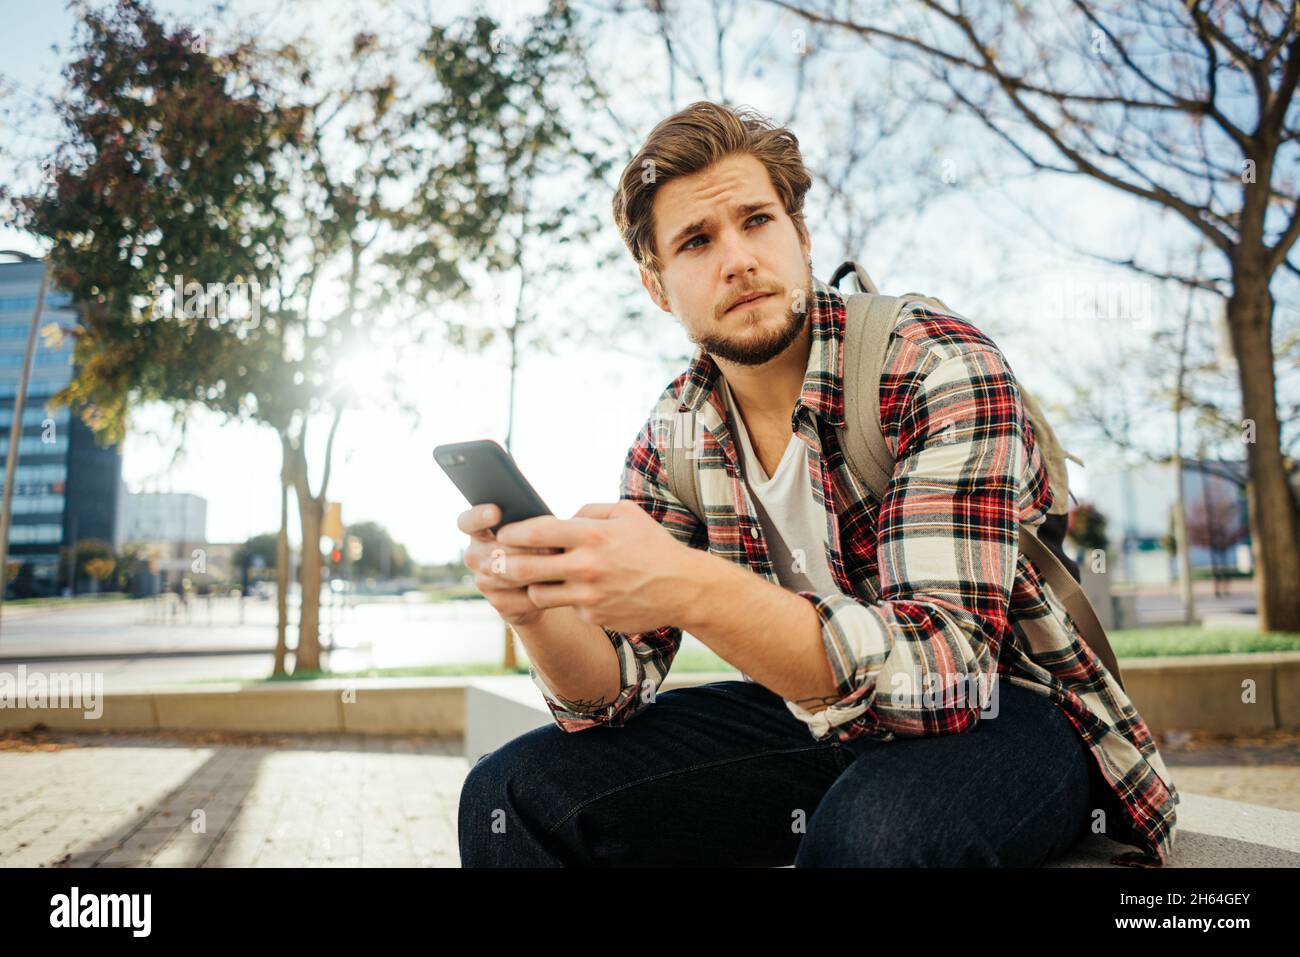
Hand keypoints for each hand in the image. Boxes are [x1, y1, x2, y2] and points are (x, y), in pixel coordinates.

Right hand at [457, 503, 561, 627]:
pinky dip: (540, 592)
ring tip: (561, 565)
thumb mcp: (538, 527)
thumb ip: (531, 521)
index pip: (467, 522)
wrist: (548, 581)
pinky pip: (519, 597)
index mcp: (479, 530)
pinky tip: (557, 586)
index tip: (496, 512)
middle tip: (555, 547)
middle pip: (497, 550)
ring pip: (509, 575)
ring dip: (537, 571)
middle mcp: (474, 556)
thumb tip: (542, 519)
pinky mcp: (499, 602)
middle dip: (528, 548)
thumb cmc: (543, 543)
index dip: (479, 516)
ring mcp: (484, 581)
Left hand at [493, 499, 699, 633]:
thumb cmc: (654, 546)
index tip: (502, 533)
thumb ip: (589, 510)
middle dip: (502, 564)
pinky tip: (578, 592)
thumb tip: (562, 517)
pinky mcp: (594, 616)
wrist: (683, 588)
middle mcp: (587, 566)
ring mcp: (589, 596)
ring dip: (530, 586)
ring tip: (532, 578)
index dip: (512, 533)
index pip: (537, 532)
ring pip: (538, 594)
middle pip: (526, 568)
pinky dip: (567, 599)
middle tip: (493, 562)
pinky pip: (567, 607)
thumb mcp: (626, 514)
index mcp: (592, 535)